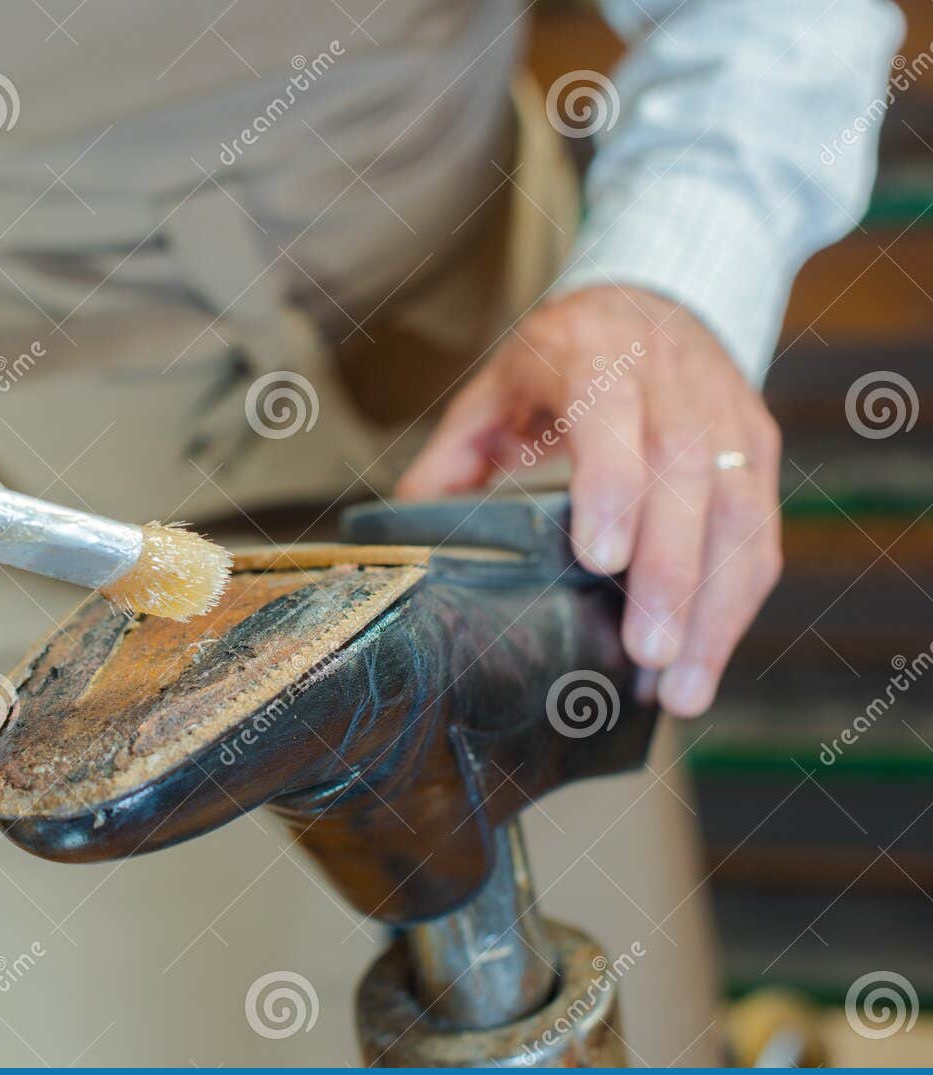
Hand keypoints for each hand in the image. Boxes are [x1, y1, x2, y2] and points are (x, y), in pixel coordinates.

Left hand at [398, 286, 781, 717]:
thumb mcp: (493, 389)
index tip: (601, 560)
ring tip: (681, 688)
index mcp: (592, 355)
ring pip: (738, 511)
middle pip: (686, 474)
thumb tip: (405, 535)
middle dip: (670, 574)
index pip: (611, 414)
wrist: (653, 295)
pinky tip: (706, 657)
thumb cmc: (561, 356)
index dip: (613, 486)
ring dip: (714, 608)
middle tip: (646, 655)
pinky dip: (738, 601)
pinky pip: (760, 529)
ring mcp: (724, 413)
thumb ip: (452, 460)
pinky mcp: (756, 445)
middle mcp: (669, 379)